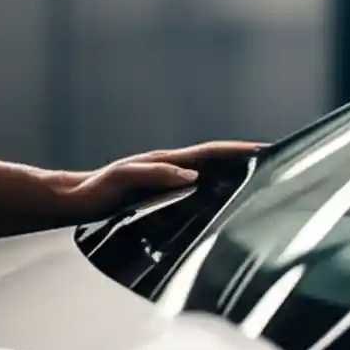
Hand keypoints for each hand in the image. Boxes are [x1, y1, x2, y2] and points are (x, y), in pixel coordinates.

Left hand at [61, 141, 261, 220]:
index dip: (239, 150)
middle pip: (217, 159)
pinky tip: (225, 200)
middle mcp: (172, 167)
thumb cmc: (96, 190)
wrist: (72, 200)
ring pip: (210, 173)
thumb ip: (156, 174)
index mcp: (168, 161)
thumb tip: (192, 176)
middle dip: (246, 158)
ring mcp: (169, 179)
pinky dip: (218, 188)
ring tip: (260, 179)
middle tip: (276, 162)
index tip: (265, 149)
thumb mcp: (123, 178)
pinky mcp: (163, 194)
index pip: (212, 152)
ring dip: (235, 173)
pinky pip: (200, 189)